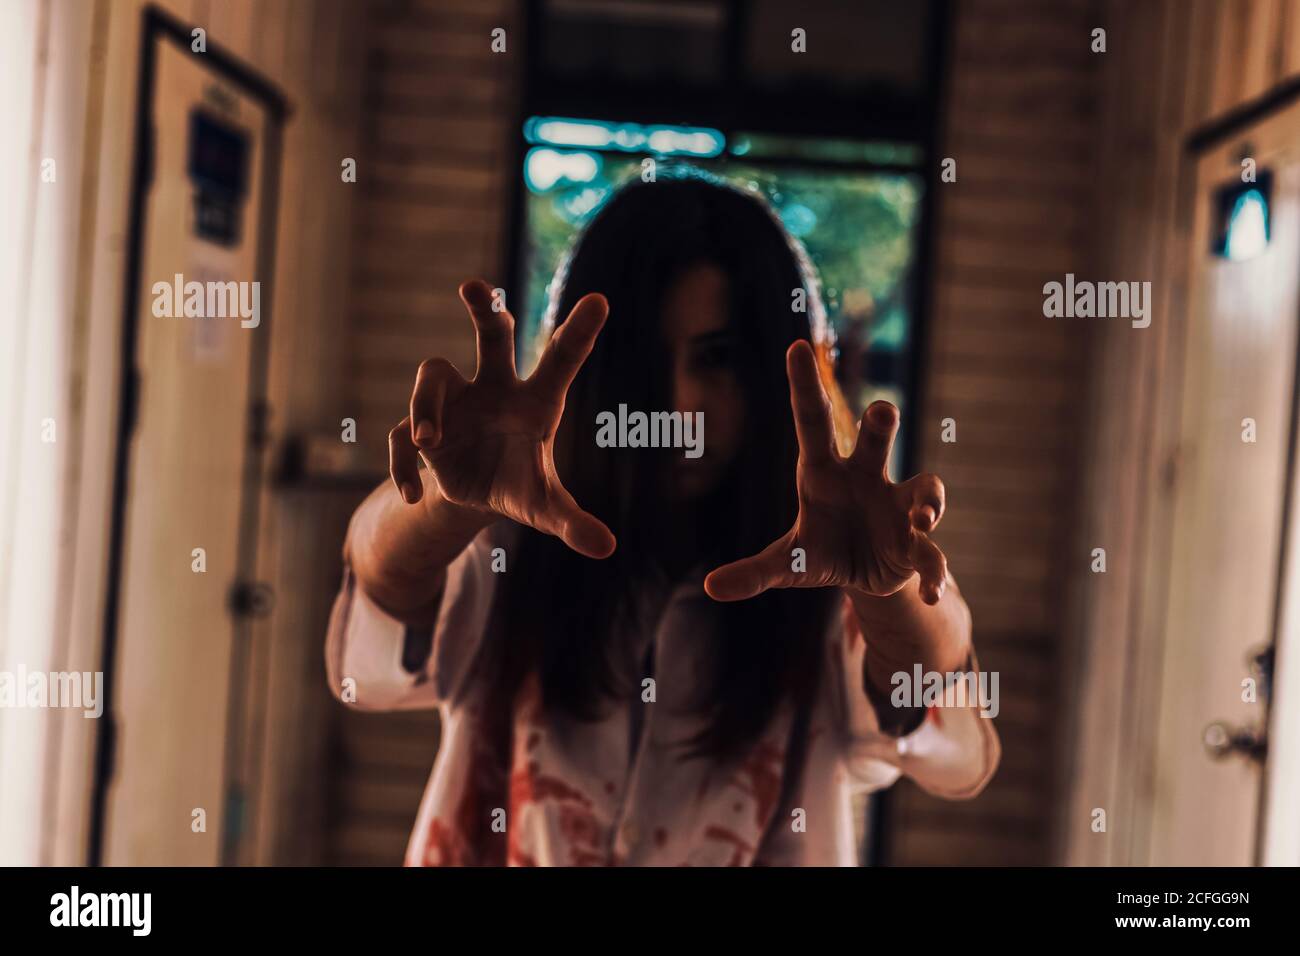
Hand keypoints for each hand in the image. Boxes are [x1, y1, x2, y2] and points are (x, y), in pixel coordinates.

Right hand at [388, 279, 615, 558]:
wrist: (477, 497)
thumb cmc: (521, 486)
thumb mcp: (546, 509)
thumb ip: (574, 522)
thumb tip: (606, 548)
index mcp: (535, 401)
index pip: (560, 361)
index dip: (579, 332)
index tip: (600, 300)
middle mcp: (493, 389)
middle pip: (492, 336)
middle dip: (485, 311)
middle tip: (474, 287)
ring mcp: (455, 404)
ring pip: (433, 376)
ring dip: (426, 405)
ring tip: (428, 441)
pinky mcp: (421, 432)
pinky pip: (400, 435)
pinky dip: (404, 463)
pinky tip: (414, 495)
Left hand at [704, 340, 948, 604]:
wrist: (865, 574)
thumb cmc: (823, 550)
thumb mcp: (788, 562)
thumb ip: (754, 571)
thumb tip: (709, 587)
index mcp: (825, 472)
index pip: (813, 422)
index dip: (804, 386)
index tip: (795, 346)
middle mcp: (866, 477)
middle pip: (876, 439)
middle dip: (881, 423)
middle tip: (881, 410)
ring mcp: (898, 507)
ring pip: (922, 488)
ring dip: (926, 500)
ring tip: (922, 519)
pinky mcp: (918, 543)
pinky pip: (933, 554)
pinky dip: (934, 574)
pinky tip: (931, 594)